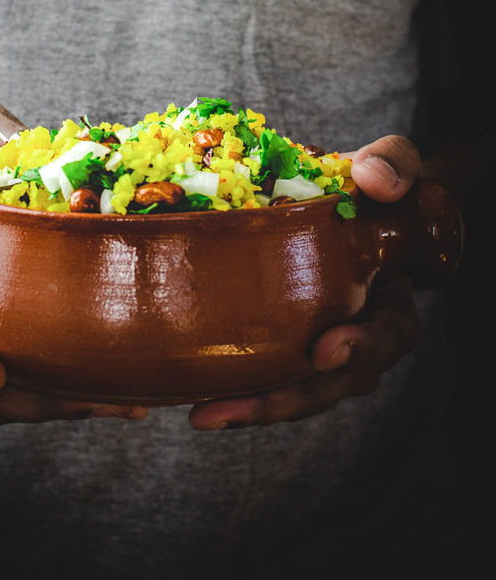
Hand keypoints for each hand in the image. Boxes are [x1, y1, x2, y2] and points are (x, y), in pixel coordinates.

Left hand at [188, 135, 421, 430]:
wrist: (337, 202)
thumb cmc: (369, 188)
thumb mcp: (390, 168)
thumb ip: (392, 165)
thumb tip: (374, 180)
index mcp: (389, 302)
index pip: (388, 336)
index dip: (362, 349)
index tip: (327, 349)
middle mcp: (353, 336)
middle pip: (330, 383)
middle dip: (286, 399)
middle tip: (240, 406)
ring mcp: (313, 346)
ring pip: (291, 390)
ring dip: (249, 407)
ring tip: (204, 414)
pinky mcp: (276, 344)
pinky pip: (258, 375)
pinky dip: (228, 386)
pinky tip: (188, 393)